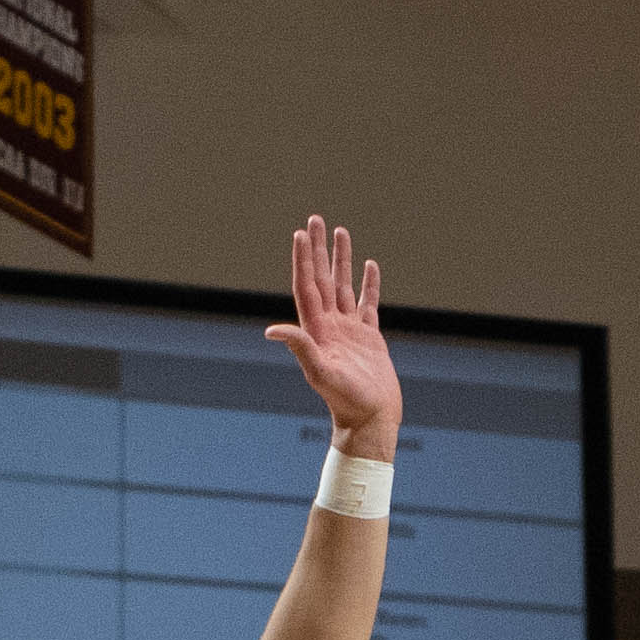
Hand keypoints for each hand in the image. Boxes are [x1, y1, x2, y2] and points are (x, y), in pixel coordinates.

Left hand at [262, 214, 398, 459]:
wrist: (370, 420)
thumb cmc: (346, 400)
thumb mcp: (320, 372)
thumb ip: (300, 347)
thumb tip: (270, 331)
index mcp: (317, 329)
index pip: (307, 286)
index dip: (303, 259)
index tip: (300, 233)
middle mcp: (330, 325)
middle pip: (322, 278)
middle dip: (318, 249)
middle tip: (315, 219)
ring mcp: (349, 330)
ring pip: (344, 285)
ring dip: (342, 259)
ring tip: (341, 232)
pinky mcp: (369, 337)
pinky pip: (368, 303)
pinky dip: (369, 283)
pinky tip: (369, 266)